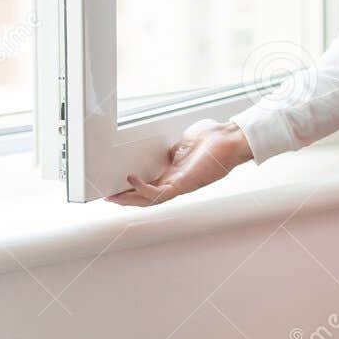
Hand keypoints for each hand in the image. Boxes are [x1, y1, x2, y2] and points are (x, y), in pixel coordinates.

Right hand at [104, 118, 253, 206]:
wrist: (231, 138)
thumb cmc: (214, 138)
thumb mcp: (186, 143)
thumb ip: (174, 149)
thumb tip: (167, 150)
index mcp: (176, 173)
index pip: (150, 186)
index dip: (132, 189)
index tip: (115, 186)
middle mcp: (177, 182)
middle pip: (146, 197)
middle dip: (125, 199)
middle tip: (106, 197)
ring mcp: (181, 184)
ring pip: (149, 200)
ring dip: (129, 200)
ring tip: (112, 197)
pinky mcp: (185, 183)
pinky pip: (160, 192)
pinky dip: (144, 188)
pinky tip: (132, 181)